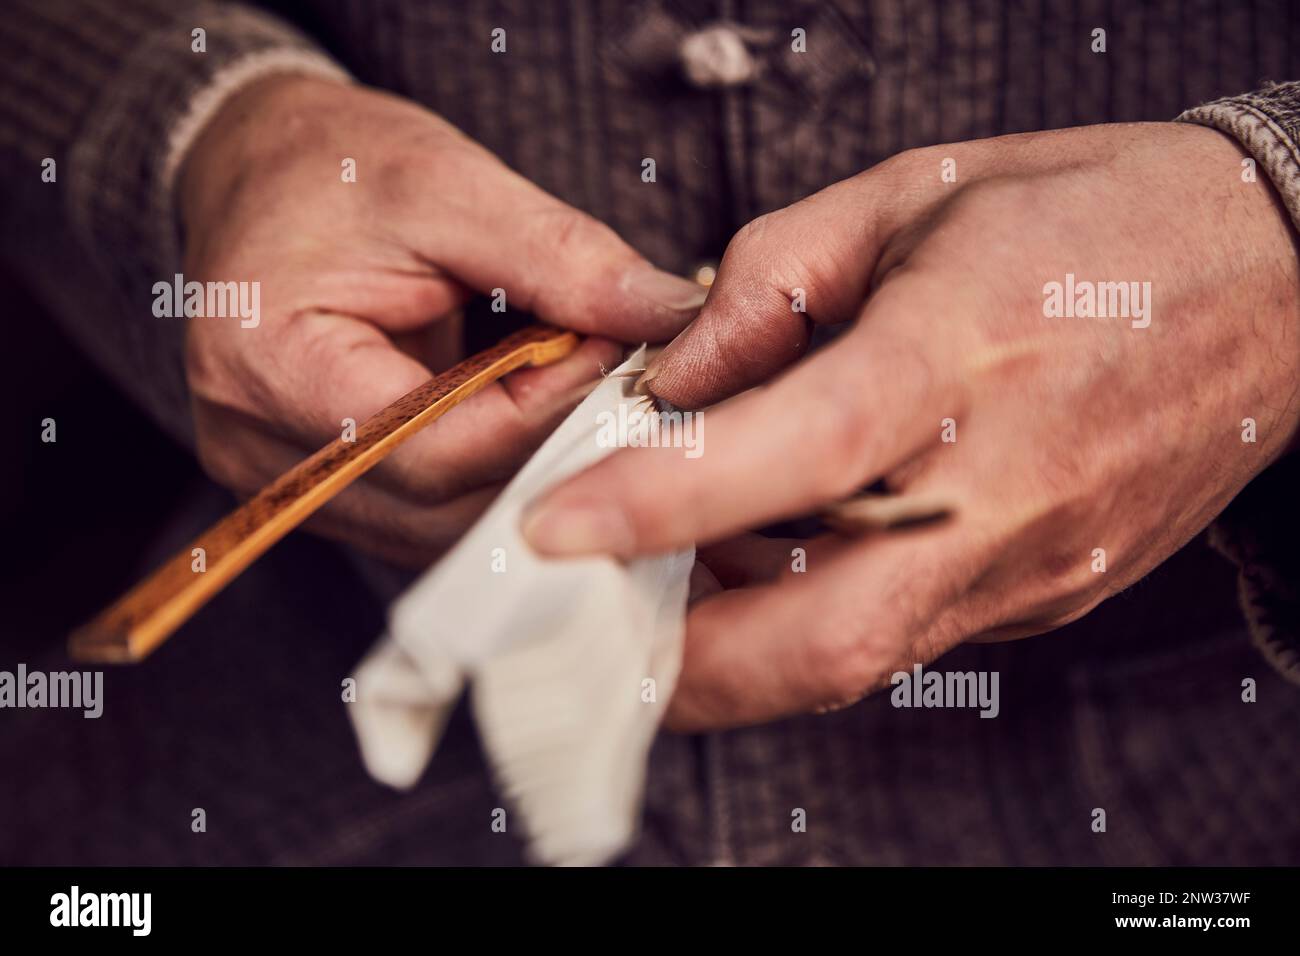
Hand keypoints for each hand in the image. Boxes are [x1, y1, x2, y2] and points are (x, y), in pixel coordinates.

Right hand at [179, 76, 703, 564]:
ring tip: (583, 402)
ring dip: (528, 474)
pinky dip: (492, 480)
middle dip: (547, 450)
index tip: (616, 356)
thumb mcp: (448, 185)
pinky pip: (424, 517)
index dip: (543, 410)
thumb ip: (560, 257)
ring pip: (440, 528)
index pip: (433, 443)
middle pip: (440, 505)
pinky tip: (536, 429)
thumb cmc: (332, 166)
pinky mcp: (315, 490)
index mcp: (268, 364)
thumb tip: (668, 318)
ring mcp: (280, 483)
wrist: (257, 174)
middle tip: (621, 388)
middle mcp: (256, 447)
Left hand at [522, 122, 1299, 728]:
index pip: (797, 453)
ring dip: (732, 646)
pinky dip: (810, 617)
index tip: (553, 530)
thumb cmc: (1095, 214)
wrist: (1279, 275)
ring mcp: (1037, 559)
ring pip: (853, 659)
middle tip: (582, 619)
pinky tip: (773, 559)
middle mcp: (1006, 487)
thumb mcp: (912, 196)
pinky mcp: (1049, 591)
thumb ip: (768, 289)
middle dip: (678, 661)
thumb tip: (670, 380)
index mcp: (963, 352)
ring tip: (661, 580)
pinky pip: (902, 632)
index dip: (662, 503)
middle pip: (823, 638)